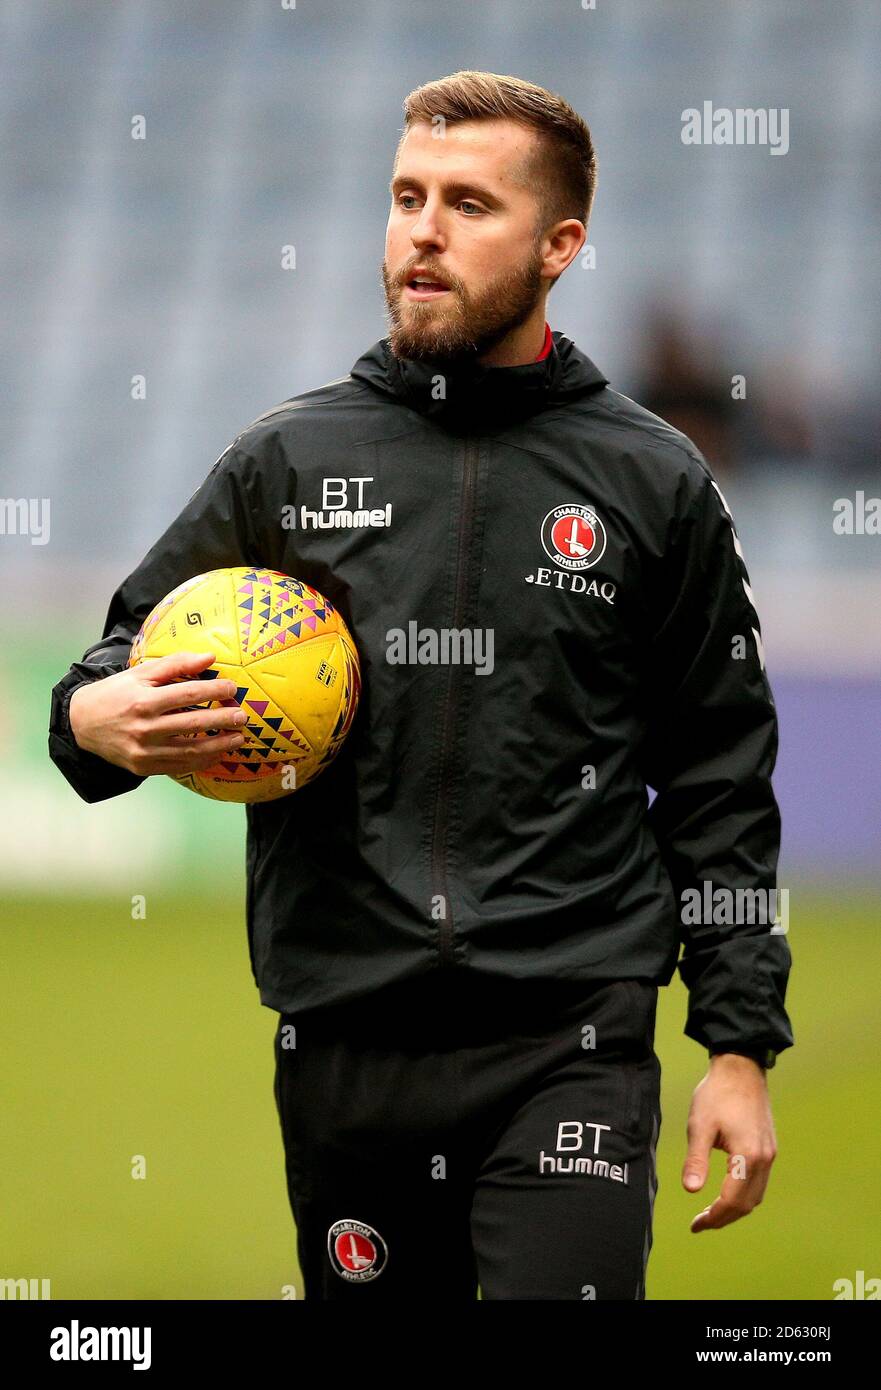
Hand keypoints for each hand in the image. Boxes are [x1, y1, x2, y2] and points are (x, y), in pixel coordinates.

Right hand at [68, 649, 247, 776]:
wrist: (81, 724)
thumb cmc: (115, 694)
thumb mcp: (139, 673)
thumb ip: (175, 664)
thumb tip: (209, 658)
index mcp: (143, 700)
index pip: (187, 694)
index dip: (213, 691)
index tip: (232, 689)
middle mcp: (144, 728)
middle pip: (193, 723)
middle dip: (223, 720)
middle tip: (242, 716)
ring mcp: (144, 751)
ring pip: (190, 749)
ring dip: (219, 745)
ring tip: (238, 738)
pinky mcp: (144, 767)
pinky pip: (180, 766)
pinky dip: (202, 760)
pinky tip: (218, 753)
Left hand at [682, 1053, 777, 1232]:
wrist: (741, 1068)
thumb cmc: (717, 1094)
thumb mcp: (699, 1125)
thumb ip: (696, 1159)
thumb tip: (691, 1191)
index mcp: (748, 1155)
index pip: (733, 1200)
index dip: (714, 1217)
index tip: (696, 1225)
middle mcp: (764, 1158)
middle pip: (747, 1204)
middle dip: (724, 1218)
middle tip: (700, 1223)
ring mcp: (769, 1154)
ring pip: (756, 1195)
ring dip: (734, 1208)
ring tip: (710, 1212)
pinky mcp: (768, 1148)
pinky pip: (758, 1182)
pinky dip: (743, 1194)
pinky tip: (725, 1193)